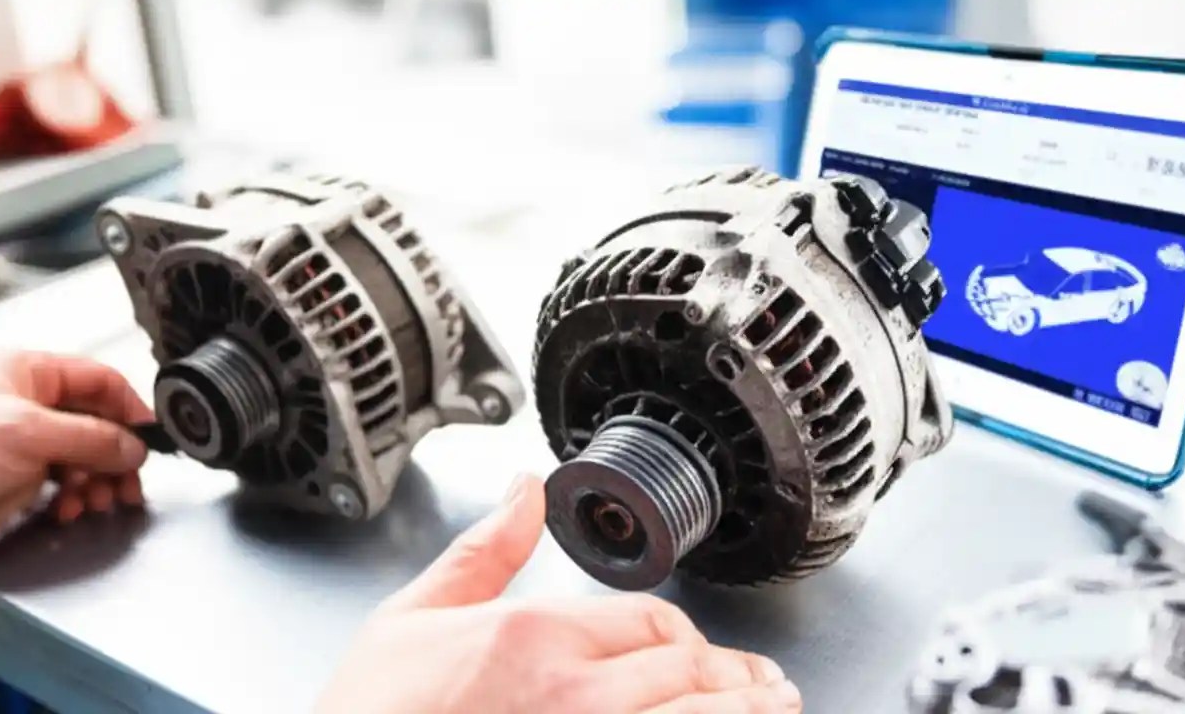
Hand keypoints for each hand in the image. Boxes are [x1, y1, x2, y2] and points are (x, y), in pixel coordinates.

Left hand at [0, 351, 150, 545]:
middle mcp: (33, 402)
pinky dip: (76, 496)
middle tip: (128, 480)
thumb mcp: (30, 434)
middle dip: (116, 455)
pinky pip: (69, 482)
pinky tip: (70, 507)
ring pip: (88, 456)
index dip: (129, 408)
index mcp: (31, 371)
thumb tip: (134, 447)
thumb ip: (92, 439)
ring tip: (99, 499)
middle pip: (99, 423)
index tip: (148, 436)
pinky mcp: (23, 474)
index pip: (100, 380)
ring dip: (99, 481)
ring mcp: (29, 439)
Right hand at [317, 475, 801, 713]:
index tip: (705, 646)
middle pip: (689, 671)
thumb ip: (483, 552)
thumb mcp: (410, 617)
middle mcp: (576, 698)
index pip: (650, 618)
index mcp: (536, 636)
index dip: (688, 631)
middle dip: (741, 676)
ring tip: (774, 710)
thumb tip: (522, 492)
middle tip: (770, 683)